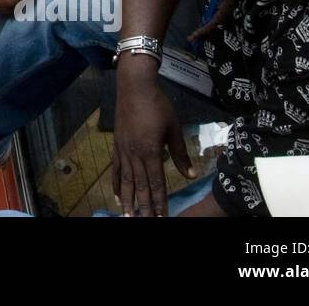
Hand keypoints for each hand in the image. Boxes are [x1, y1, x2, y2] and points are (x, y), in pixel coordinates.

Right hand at [112, 68, 193, 216]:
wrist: (134, 86)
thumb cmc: (158, 105)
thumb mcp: (174, 129)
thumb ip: (181, 154)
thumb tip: (192, 175)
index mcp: (151, 151)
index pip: (156, 183)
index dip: (159, 202)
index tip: (161, 217)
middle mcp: (134, 154)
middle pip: (139, 186)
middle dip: (143, 207)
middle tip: (145, 222)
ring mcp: (123, 150)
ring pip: (125, 180)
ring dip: (128, 200)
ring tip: (128, 216)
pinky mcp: (117, 144)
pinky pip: (115, 169)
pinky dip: (116, 184)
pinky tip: (118, 195)